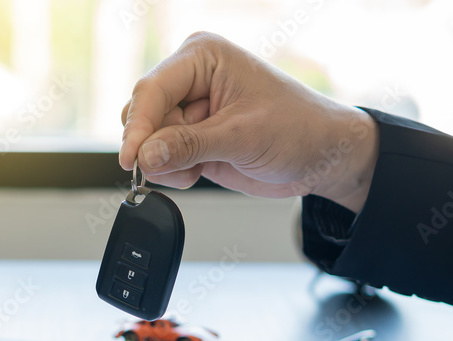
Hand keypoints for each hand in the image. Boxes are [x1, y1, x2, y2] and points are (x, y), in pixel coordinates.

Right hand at [119, 32, 378, 212]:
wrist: (320, 157)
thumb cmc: (298, 130)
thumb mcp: (243, 137)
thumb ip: (189, 146)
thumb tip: (146, 155)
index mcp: (203, 57)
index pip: (152, 89)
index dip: (138, 127)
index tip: (132, 160)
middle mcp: (190, 79)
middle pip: (142, 115)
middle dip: (156, 147)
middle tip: (185, 166)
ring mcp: (188, 109)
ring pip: (146, 140)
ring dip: (166, 163)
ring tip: (201, 166)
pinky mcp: (189, 137)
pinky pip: (158, 157)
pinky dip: (173, 172)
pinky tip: (201, 170)